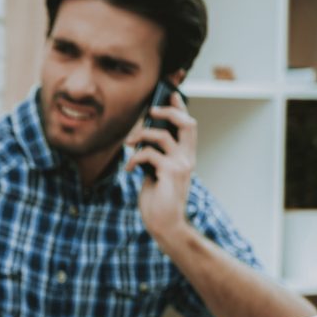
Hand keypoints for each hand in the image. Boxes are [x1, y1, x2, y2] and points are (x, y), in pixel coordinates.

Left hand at [126, 93, 196, 245]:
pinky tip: (129, 169)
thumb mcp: (156, 173)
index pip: (188, 125)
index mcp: (186, 156)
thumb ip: (156, 156)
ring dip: (142, 136)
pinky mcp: (171, 173)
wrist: (165, 224)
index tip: (171, 92)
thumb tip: (142, 139)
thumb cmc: (158, 200)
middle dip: (167, 112)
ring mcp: (182, 165)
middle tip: (149, 113)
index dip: (180, 107)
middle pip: (187, 123)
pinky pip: (150, 155)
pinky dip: (135, 158)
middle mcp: (188, 158)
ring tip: (128, 144)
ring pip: (164, 136)